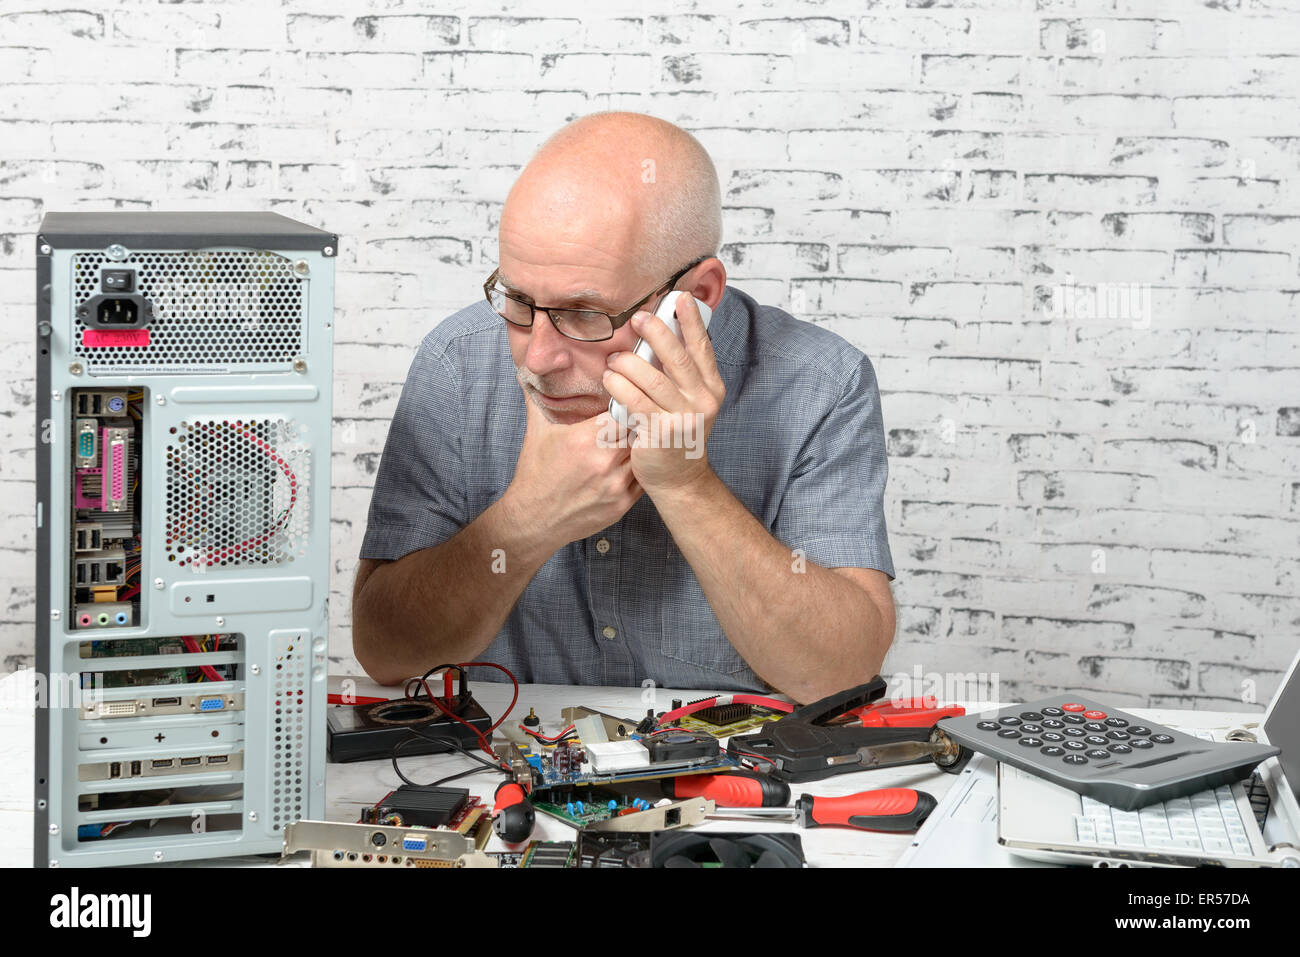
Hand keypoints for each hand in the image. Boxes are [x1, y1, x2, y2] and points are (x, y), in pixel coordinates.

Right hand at [501, 392, 643, 549]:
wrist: (534, 520)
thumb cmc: (536, 474)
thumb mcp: (537, 433)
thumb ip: (538, 399)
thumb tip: (528, 371)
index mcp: (585, 439)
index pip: (624, 409)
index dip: (628, 403)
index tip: (626, 400)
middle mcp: (604, 461)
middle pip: (639, 431)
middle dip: (637, 423)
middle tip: (636, 418)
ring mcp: (616, 485)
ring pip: (644, 456)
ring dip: (641, 448)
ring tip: (637, 441)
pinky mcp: (622, 504)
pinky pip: (643, 480)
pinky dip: (640, 470)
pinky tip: (632, 464)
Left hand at [602, 293, 724, 494]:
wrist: (679, 480)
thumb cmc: (677, 435)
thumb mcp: (689, 403)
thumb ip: (679, 375)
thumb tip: (658, 336)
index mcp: (711, 388)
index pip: (702, 348)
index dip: (691, 321)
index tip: (680, 297)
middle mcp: (702, 400)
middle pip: (678, 358)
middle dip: (656, 333)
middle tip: (637, 318)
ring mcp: (683, 417)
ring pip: (652, 378)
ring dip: (628, 363)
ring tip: (613, 359)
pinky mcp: (661, 432)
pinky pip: (634, 400)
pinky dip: (619, 385)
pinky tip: (609, 379)